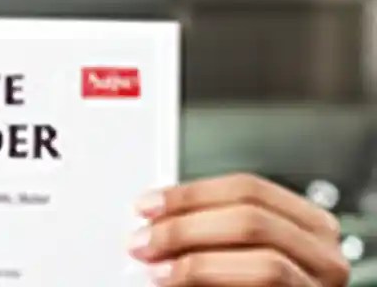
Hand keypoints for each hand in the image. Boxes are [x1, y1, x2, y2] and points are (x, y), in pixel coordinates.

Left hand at [130, 173, 349, 285]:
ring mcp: (318, 286)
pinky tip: (176, 283)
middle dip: (186, 227)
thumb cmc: (240, 282)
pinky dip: (211, 280)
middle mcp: (323, 254)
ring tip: (155, 269)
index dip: (190, 194)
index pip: (248, 188)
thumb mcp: (229, 250)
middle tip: (142, 241)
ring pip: (264, 261)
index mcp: (306, 224)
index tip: (146, 205)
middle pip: (252, 218)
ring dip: (197, 261)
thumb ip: (206, 230)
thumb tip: (153, 218)